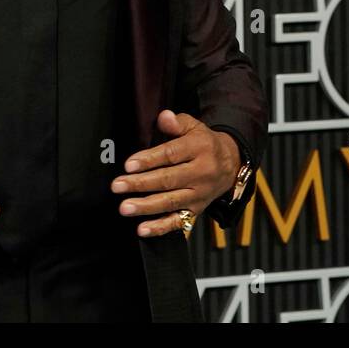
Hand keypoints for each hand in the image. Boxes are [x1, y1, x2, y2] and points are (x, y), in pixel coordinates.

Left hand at [110, 110, 241, 236]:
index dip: (149, 160)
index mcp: (199, 149)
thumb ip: (177, 122)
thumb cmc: (204, 144)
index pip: (171, 155)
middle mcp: (201, 173)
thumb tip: (164, 117)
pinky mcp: (196, 210)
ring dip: (146, 206)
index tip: (129, 165)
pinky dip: (160, 227)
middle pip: (168, 180)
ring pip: (171, 202)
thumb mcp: (194, 126)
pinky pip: (178, 222)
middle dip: (140, 184)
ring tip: (125, 207)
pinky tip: (142, 229)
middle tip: (118, 186)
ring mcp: (199, 194)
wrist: (230, 164)